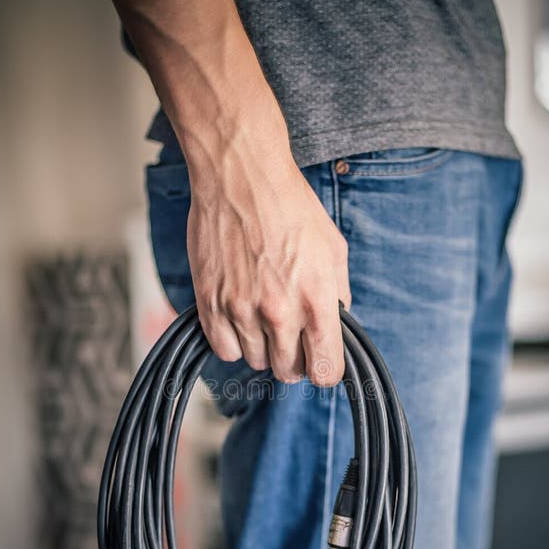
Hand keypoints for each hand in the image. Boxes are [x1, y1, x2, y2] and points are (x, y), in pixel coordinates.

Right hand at [186, 150, 350, 385]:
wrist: (241, 175)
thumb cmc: (290, 206)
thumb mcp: (334, 248)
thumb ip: (338, 295)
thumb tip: (336, 326)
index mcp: (316, 299)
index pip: (326, 370)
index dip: (325, 369)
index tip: (320, 359)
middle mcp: (279, 311)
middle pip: (289, 372)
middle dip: (295, 359)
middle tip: (292, 335)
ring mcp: (241, 309)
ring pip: (257, 362)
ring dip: (263, 347)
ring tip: (264, 317)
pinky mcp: (210, 302)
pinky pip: (224, 349)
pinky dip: (233, 341)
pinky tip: (240, 318)